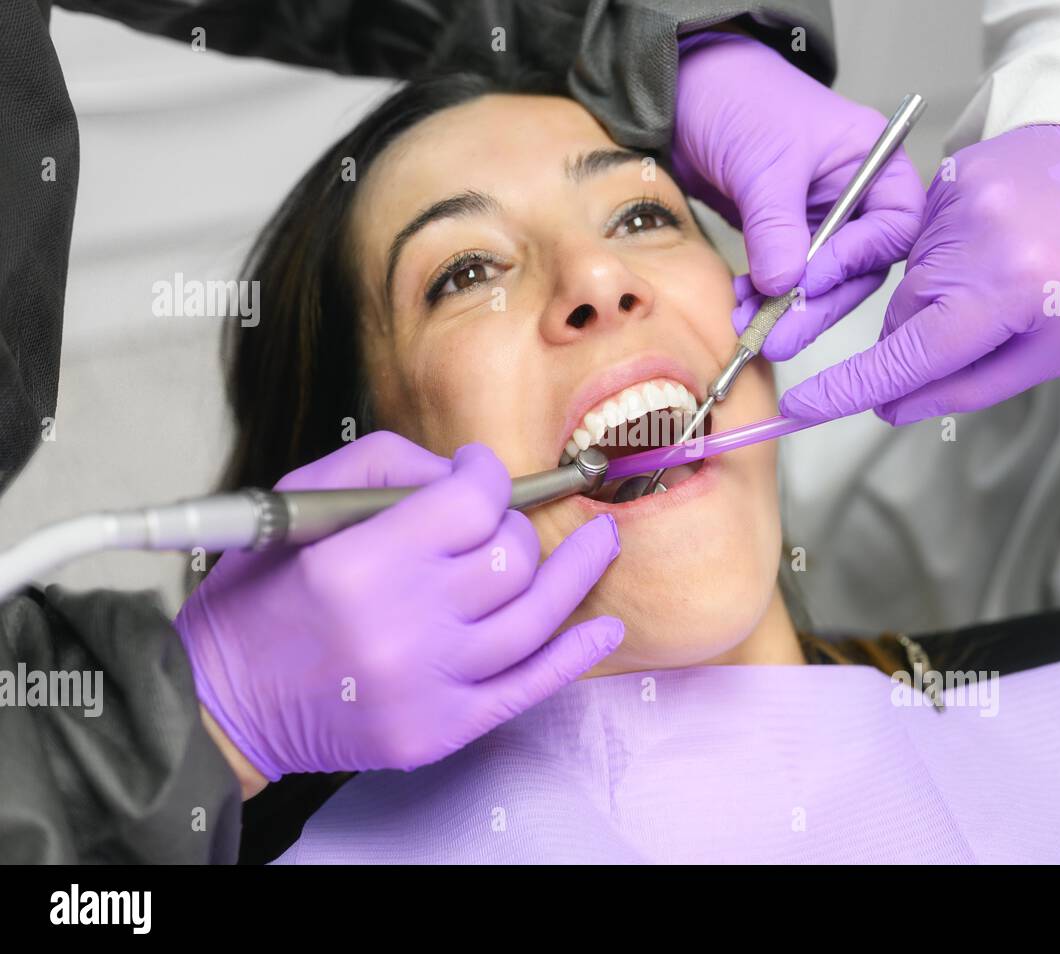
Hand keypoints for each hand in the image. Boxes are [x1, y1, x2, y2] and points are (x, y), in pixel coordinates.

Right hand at [175, 432, 622, 780]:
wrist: (221, 703)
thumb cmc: (256, 602)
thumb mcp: (296, 505)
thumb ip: (383, 468)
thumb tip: (460, 471)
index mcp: (358, 563)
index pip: (472, 502)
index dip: (488, 477)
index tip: (483, 474)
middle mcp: (401, 626)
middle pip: (510, 557)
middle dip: (516, 526)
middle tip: (502, 521)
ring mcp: (427, 685)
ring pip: (535, 616)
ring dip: (576, 571)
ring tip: (602, 542)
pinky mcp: (440, 729)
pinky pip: (529, 687)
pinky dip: (575, 656)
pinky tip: (603, 627)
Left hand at [672, 32, 923, 356]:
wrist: (687, 92)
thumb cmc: (740, 96)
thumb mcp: (764, 161)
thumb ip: (777, 225)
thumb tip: (785, 283)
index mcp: (874, 162)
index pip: (894, 225)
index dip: (856, 258)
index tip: (810, 279)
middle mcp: (855, 195)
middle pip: (860, 267)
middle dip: (818, 303)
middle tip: (781, 332)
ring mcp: (821, 218)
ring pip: (824, 282)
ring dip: (789, 309)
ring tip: (753, 326)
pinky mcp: (786, 236)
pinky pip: (789, 279)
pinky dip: (767, 298)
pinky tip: (744, 305)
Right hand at [779, 124, 1059, 423]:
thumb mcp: (1054, 351)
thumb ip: (966, 386)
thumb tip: (891, 408)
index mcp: (1004, 291)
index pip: (905, 354)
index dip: (847, 387)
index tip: (798, 410)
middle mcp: (973, 240)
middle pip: (903, 319)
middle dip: (924, 339)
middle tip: (985, 330)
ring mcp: (961, 198)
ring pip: (912, 281)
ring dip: (938, 295)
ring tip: (1005, 275)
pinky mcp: (956, 173)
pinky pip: (925, 238)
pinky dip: (947, 255)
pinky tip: (998, 243)